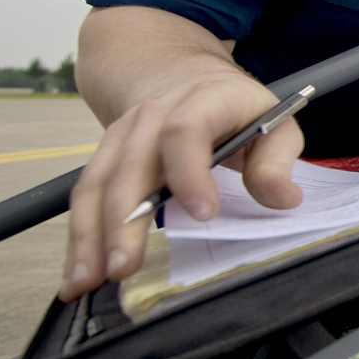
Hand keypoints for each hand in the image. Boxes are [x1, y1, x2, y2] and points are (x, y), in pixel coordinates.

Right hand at [60, 70, 304, 301]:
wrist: (183, 76)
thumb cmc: (237, 110)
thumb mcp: (274, 124)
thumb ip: (277, 161)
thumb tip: (283, 199)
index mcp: (203, 100)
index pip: (186, 131)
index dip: (190, 172)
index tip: (203, 214)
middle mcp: (153, 114)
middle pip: (130, 166)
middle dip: (123, 220)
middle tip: (125, 267)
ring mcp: (122, 134)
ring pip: (96, 184)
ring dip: (88, 235)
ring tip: (86, 281)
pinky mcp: (104, 156)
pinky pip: (85, 197)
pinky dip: (77, 237)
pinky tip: (76, 273)